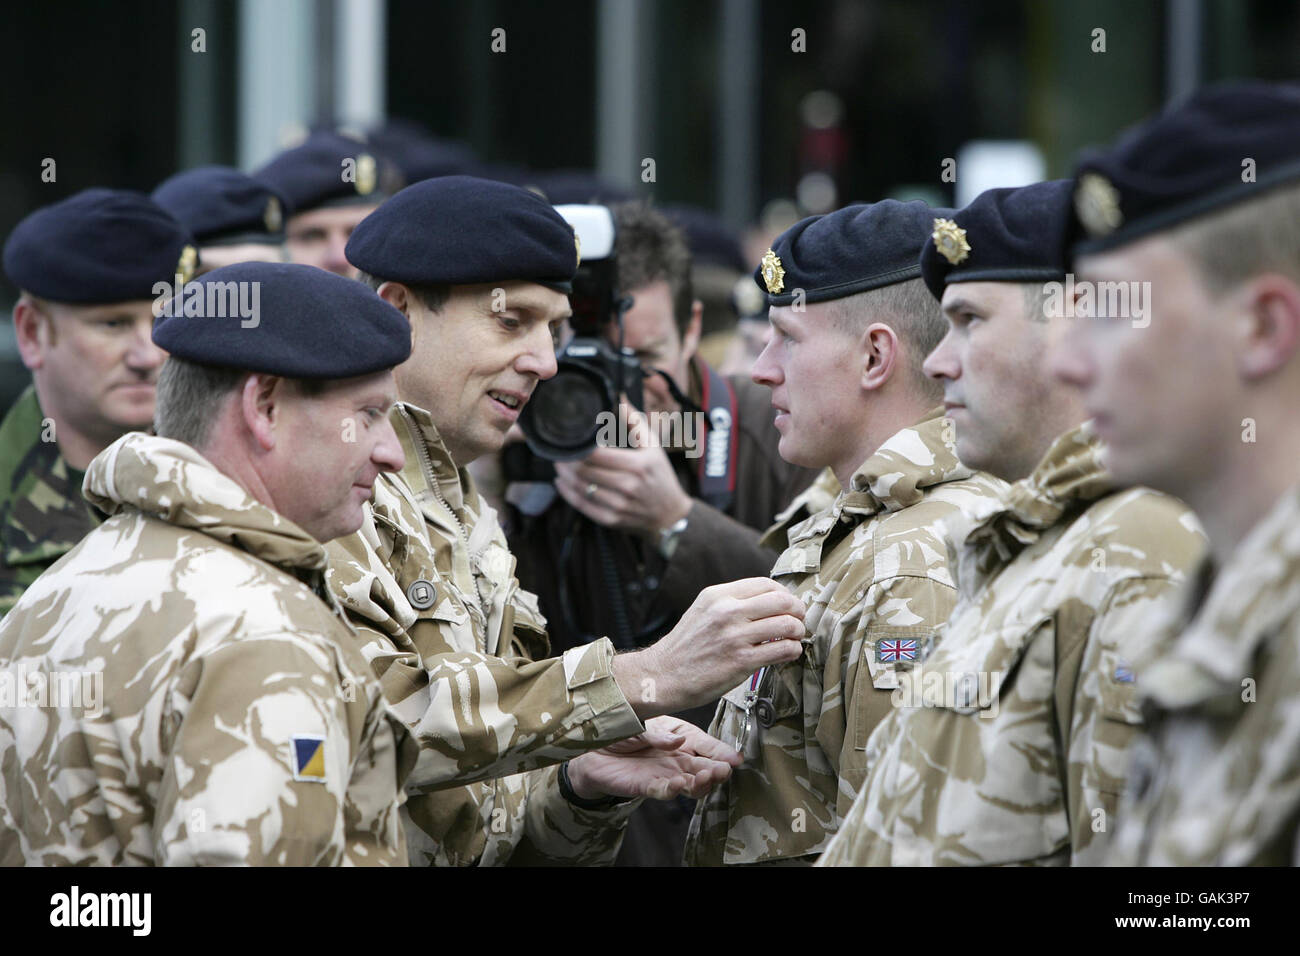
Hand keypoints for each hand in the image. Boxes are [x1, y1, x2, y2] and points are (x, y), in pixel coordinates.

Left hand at [553, 406, 692, 534]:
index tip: (568, 439)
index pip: (597, 454)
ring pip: (581, 488)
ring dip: (564, 475)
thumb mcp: (654, 446)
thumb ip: (635, 422)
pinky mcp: (612, 519)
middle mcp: (628, 486)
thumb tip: (619, 399)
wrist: (670, 515)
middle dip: (567, 460)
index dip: (578, 447)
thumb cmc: (660, 476)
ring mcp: (619, 505)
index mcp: (638, 466)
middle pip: (585, 471)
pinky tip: (561, 483)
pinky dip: (568, 493)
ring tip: (559, 464)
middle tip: (558, 451)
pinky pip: (583, 506)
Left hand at [566, 716, 740, 800]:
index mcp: (681, 738)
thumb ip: (659, 734)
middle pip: (704, 767)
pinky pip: (663, 791)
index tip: (736, 759)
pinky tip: (678, 785)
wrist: (592, 747)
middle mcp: (677, 758)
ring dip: (701, 783)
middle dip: (717, 770)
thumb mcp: (642, 724)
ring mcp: (664, 774)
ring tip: (706, 777)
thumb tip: (678, 741)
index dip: (722, 752)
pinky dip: (672, 790)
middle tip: (725, 770)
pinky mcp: (646, 786)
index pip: (706, 745)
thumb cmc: (622, 732)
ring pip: (690, 784)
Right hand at [615, 577, 805, 715]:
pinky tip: (787, 653)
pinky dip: (792, 650)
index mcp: (718, 595)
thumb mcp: (703, 610)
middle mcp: (727, 612)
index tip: (788, 606)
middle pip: (782, 600)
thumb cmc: (686, 646)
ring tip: (794, 638)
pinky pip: (783, 649)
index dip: (784, 594)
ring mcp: (735, 636)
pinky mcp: (741, 661)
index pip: (766, 584)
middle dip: (798, 611)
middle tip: (798, 621)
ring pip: (788, 624)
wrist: (662, 676)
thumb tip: (768, 601)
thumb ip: (731, 602)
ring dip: (798, 632)